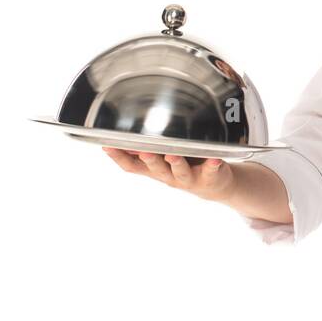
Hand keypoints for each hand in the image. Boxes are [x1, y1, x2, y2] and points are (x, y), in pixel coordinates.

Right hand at [102, 147, 235, 202]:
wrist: (214, 186)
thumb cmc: (183, 167)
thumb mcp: (161, 162)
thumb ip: (144, 149)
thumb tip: (120, 134)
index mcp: (155, 170)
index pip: (132, 166)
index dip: (119, 157)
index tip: (107, 145)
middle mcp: (169, 175)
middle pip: (156, 168)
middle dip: (149, 159)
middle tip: (144, 150)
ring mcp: (189, 178)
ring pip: (180, 171)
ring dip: (176, 162)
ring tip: (172, 155)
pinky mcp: (210, 176)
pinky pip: (211, 170)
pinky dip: (212, 164)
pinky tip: (214, 158)